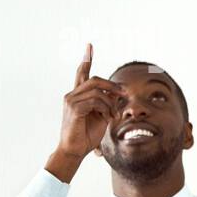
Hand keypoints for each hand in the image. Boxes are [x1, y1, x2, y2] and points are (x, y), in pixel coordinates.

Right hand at [46, 44, 123, 181]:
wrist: (75, 150)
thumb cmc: (87, 135)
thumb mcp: (102, 115)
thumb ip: (108, 103)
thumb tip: (118, 93)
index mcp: (78, 95)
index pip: (82, 73)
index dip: (87, 59)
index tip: (90, 46)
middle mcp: (72, 95)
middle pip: (95, 80)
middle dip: (113, 86)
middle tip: (125, 94)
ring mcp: (71, 100)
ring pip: (98, 91)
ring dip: (111, 103)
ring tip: (114, 116)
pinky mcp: (73, 107)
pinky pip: (95, 101)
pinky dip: (105, 109)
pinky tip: (107, 119)